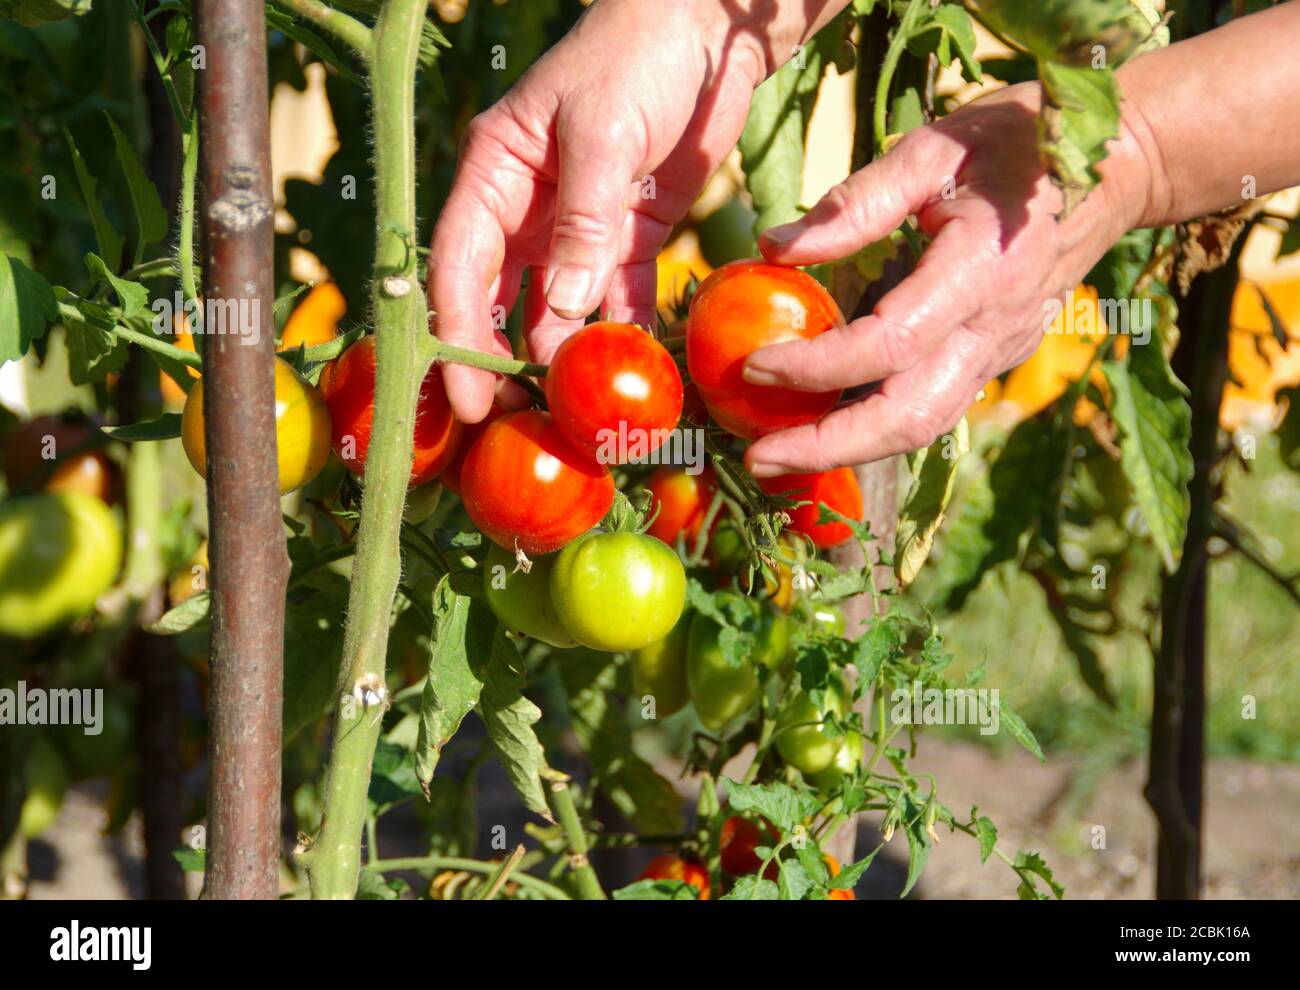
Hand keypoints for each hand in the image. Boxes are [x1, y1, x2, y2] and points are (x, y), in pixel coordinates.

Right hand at [428, 0, 769, 422]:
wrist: (710, 28)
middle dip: (503, 360)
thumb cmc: (639, 54)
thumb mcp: (604, 130)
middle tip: (518, 421)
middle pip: (499, 300)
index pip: (458, 266)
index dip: (456, 334)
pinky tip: (632, 373)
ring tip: (578, 411)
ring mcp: (578, 228)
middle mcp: (528, 209)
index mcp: (494, 174)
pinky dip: (624, 333)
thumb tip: (561, 308)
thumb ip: (582, 218)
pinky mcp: (630, 236)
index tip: (468, 396)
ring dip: (565, 358)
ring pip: (558, 309)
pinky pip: (619, 298)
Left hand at [741, 82, 1155, 475]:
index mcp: (982, 270)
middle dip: (829, 446)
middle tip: (756, 457)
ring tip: (777, 455)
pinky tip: (822, 426)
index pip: (891, 343)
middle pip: (910, 416)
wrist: (1116, 169)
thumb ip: (856, 202)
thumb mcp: (934, 148)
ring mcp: (1000, 352)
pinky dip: (875, 429)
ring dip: (848, 451)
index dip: (818, 365)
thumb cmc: (1017, 144)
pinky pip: (933, 409)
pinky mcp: (994, 359)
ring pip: (924, 427)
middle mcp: (995, 327)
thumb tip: (772, 247)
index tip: (755, 364)